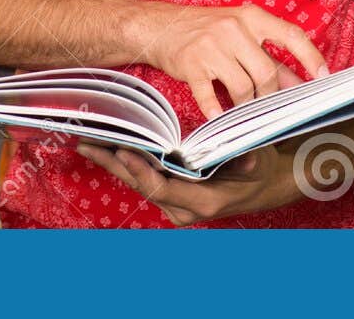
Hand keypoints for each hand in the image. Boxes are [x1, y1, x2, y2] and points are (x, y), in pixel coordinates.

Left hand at [75, 143, 299, 225]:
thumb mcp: (256, 161)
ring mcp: (176, 206)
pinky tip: (109, 149)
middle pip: (141, 185)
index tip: (123, 150)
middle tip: (86, 144)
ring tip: (88, 143)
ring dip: (114, 163)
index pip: (162, 188)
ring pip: (139, 183)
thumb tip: (244, 158)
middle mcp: (184, 209)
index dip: (140, 170)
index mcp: (202, 202)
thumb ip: (246, 161)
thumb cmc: (261, 171)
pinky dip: (127, 164)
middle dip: (113, 163)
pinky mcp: (173, 197)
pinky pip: (146, 180)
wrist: (267, 186)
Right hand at [136, 2, 329, 118]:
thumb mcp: (241, 36)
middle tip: (265, 105)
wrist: (161, 26)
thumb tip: (301, 84)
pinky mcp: (191, 65)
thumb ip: (270, 59)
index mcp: (251, 17)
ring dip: (246, 107)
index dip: (311, 56)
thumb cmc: (207, 31)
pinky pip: (210, 97)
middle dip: (269, 97)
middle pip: (266, 73)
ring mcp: (211, 46)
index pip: (291, 35)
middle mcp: (233, 29)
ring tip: (242, 111)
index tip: (324, 76)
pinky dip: (217, 113)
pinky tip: (219, 120)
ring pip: (242, 88)